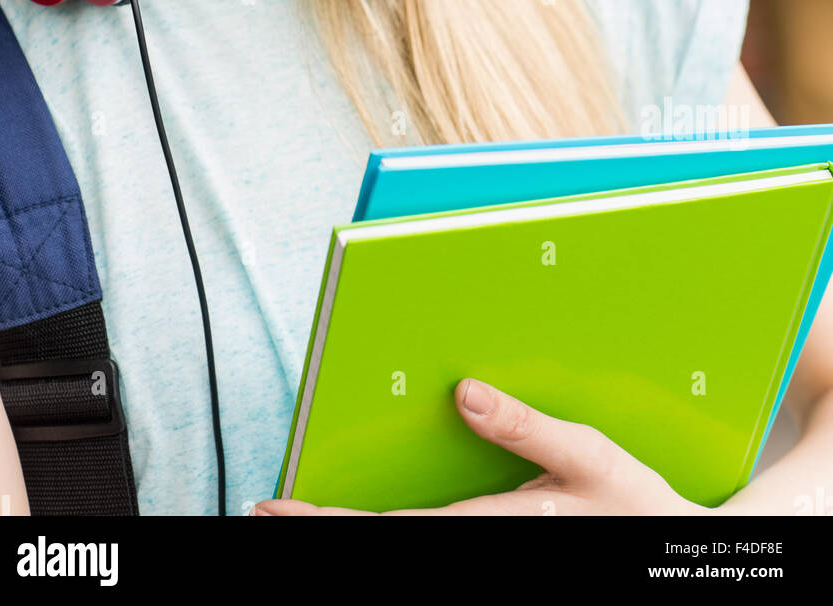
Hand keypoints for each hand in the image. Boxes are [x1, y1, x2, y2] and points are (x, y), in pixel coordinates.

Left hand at [250, 378, 713, 516]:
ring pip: (405, 542)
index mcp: (490, 526)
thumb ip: (526, 428)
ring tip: (310, 509)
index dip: (321, 522)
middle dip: (322, 529)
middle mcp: (477, 545)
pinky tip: (376, 510)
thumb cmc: (634, 508)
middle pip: (382, 543)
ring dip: (354, 528)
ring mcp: (486, 551)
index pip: (386, 531)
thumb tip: (464, 392)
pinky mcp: (497, 545)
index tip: (271, 508)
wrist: (677, 554)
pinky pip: (430, 540)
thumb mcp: (590, 458)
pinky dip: (393, 526)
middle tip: (268, 511)